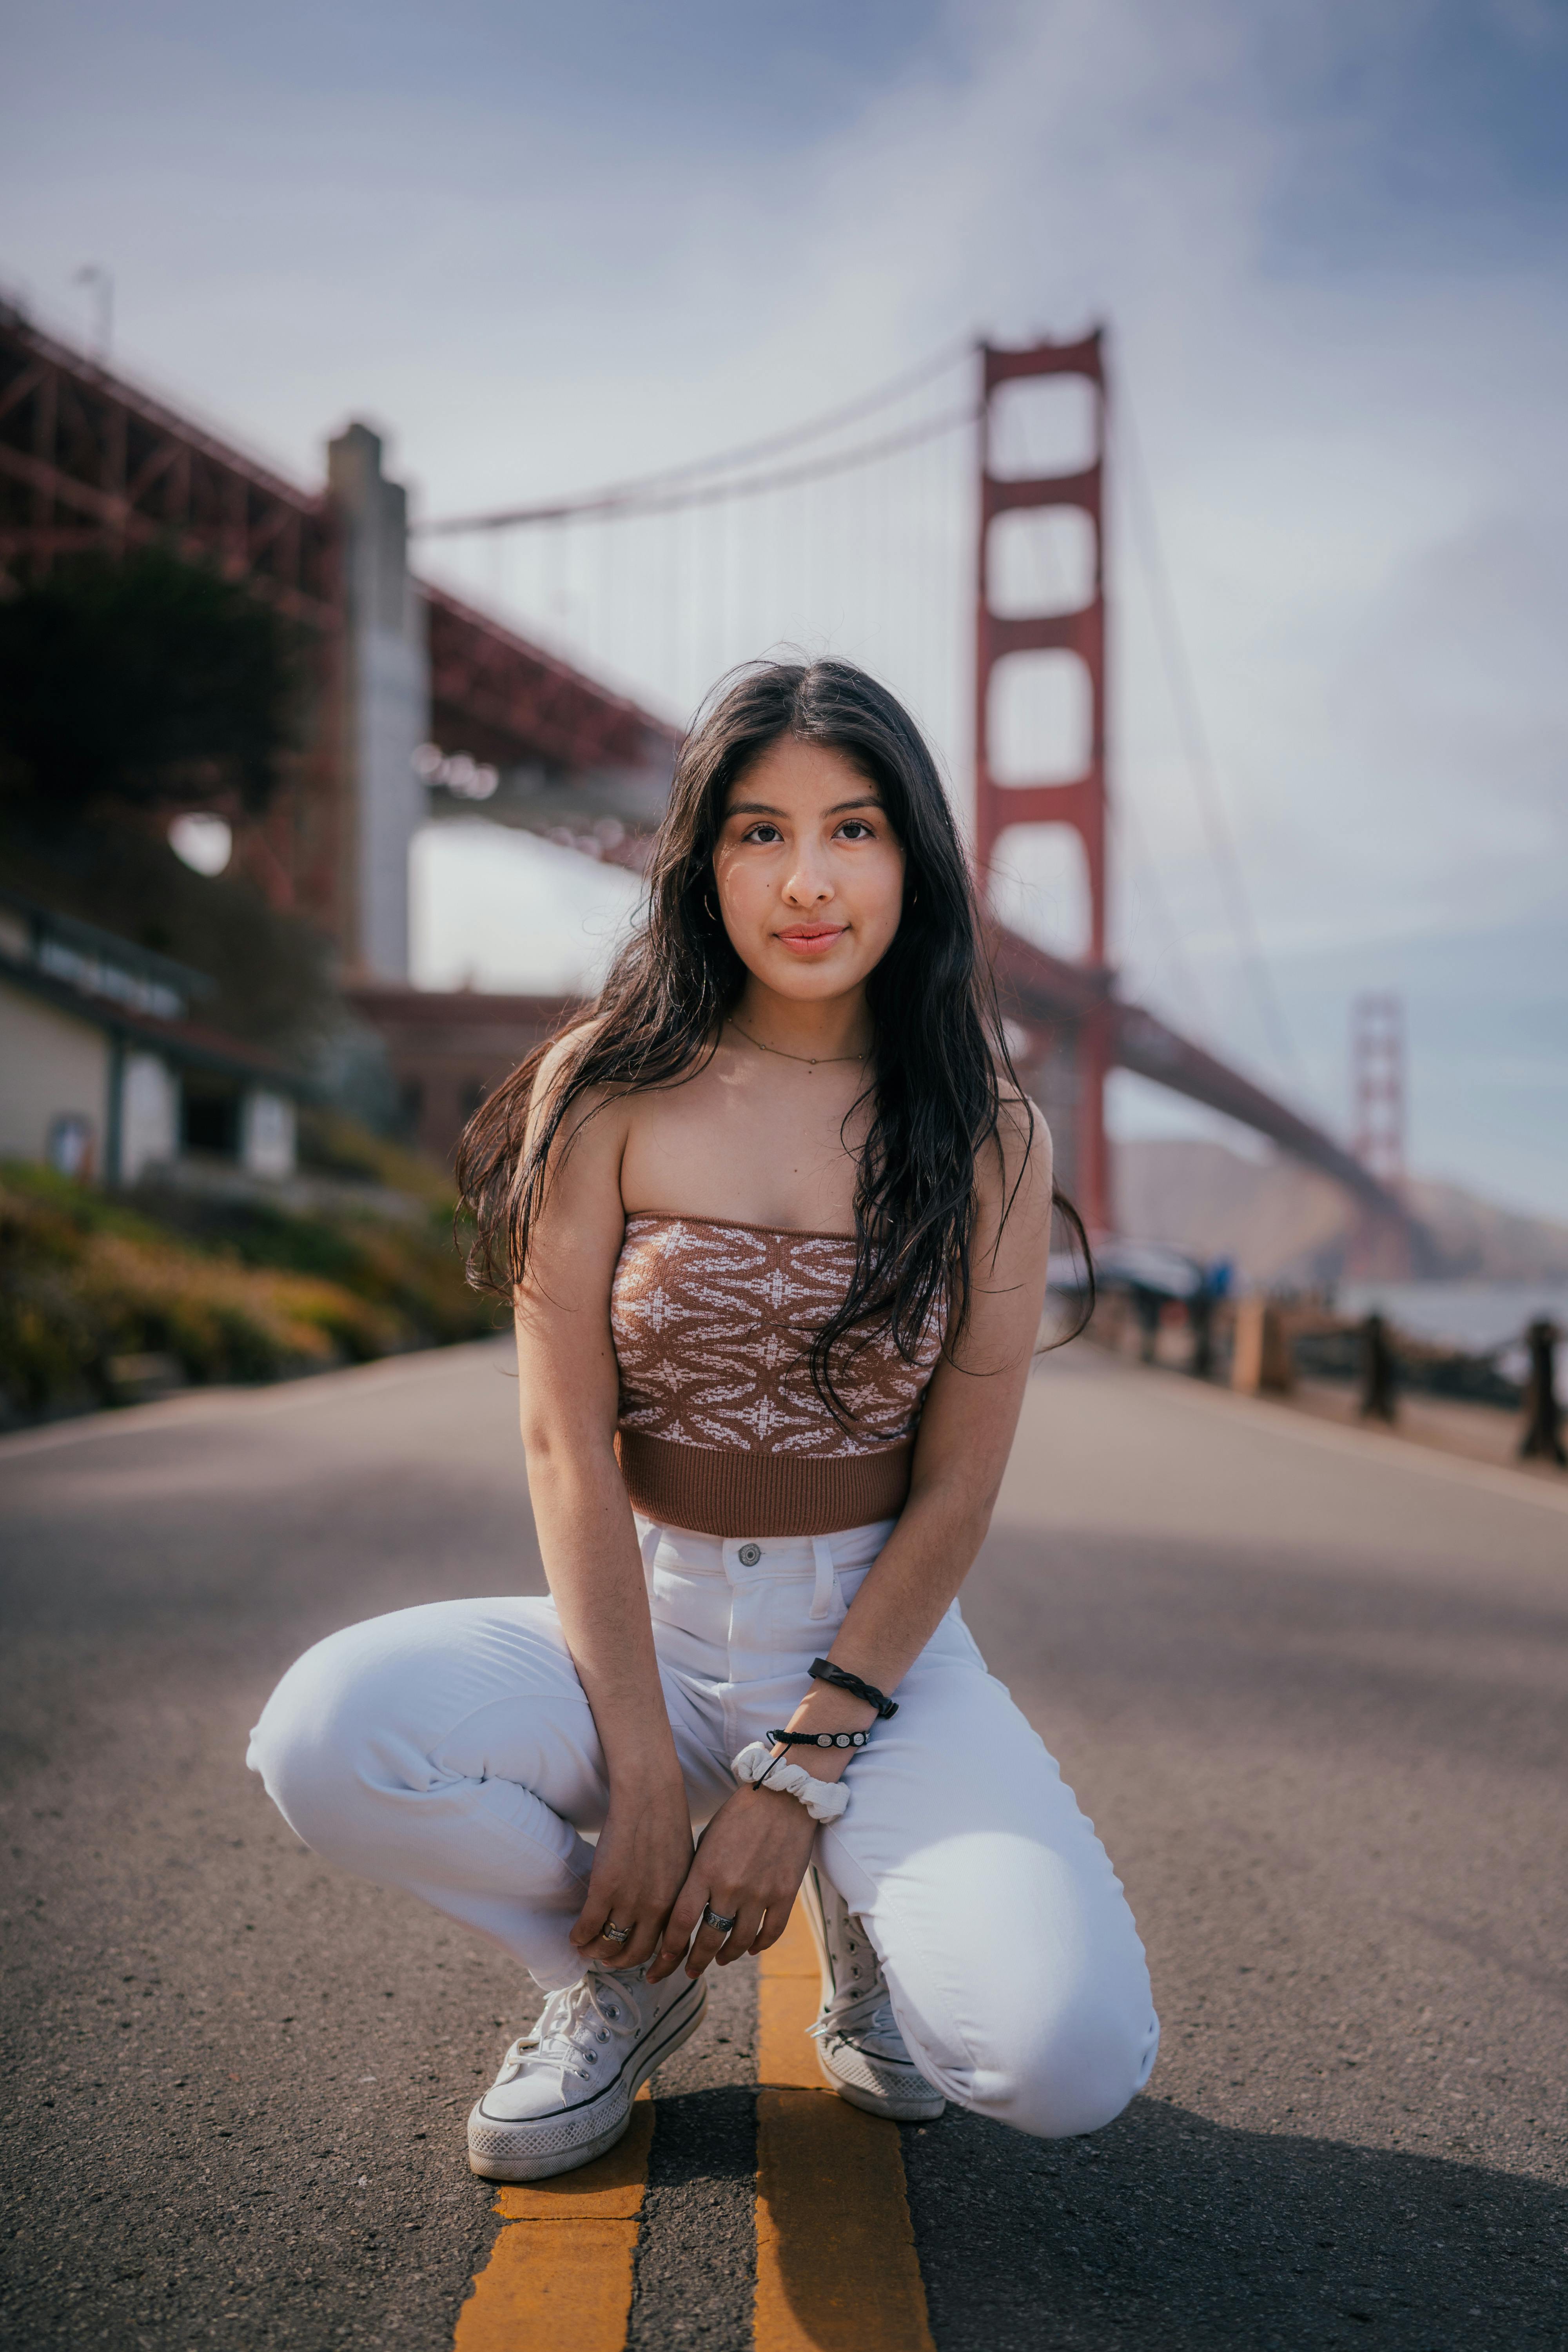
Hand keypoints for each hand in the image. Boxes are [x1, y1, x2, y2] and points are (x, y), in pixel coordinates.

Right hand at [570, 1777, 694, 1971]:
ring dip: (596, 1952)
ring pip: (608, 1944)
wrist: (649, 1796)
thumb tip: (667, 1912)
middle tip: (609, 1961)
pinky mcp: (603, 1888)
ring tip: (588, 1950)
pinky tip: (574, 1937)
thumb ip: (676, 1893)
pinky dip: (579, 1937)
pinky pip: (587, 1927)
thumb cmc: (668, 1823)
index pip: (671, 1950)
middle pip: (635, 1954)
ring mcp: (629, 1900)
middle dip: (620, 1963)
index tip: (649, 1975)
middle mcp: (656, 1909)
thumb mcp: (685, 1866)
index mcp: (679, 1903)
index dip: (658, 1968)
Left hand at [648, 1785, 818, 1982]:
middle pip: (709, 1939)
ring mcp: (760, 1892)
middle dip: (695, 1962)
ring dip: (727, 1956)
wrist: (783, 1796)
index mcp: (705, 1870)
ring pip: (740, 1942)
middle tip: (688, 1973)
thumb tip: (686, 1911)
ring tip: (719, 1960)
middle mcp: (730, 1886)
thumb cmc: (738, 1815)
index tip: (661, 1965)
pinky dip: (758, 1946)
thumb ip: (697, 1876)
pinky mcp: (785, 1893)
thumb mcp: (706, 1841)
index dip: (669, 1950)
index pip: (680, 1922)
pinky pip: (770, 1933)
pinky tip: (750, 1949)